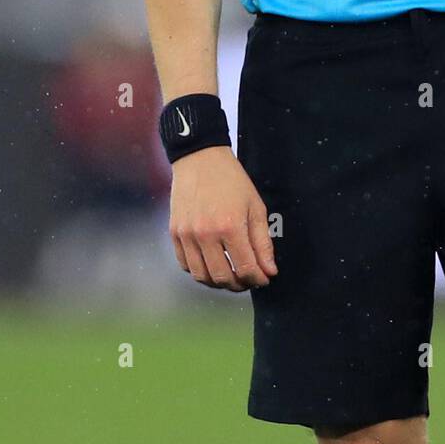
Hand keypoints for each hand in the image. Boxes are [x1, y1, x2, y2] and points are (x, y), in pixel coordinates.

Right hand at [168, 146, 277, 289]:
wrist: (200, 159)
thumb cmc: (233, 181)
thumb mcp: (256, 207)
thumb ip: (263, 242)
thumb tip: (270, 272)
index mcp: (230, 226)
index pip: (245, 268)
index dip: (257, 279)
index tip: (264, 279)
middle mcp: (206, 233)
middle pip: (222, 277)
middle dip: (240, 284)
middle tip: (249, 279)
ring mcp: (187, 235)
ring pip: (202, 276)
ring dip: (219, 282)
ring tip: (231, 274)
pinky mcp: (175, 233)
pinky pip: (186, 265)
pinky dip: (200, 271)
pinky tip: (212, 263)